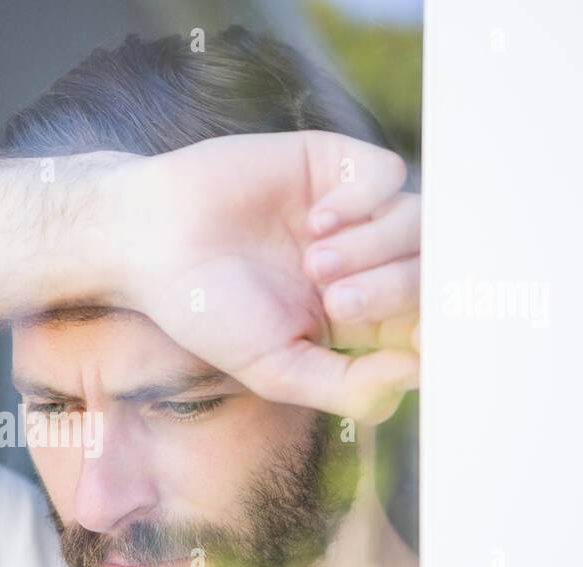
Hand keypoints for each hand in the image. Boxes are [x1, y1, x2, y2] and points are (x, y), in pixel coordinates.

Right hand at [109, 130, 419, 422]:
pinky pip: (389, 176)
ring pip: (418, 222)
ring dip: (375, 246)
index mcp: (356, 317)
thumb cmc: (202, 310)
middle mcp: (364, 262)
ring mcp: (354, 212)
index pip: (426, 320)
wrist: (148, 241)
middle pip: (430, 270)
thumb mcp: (274, 369)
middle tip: (334, 298)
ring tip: (313, 260)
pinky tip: (315, 219)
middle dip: (394, 288)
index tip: (416, 338)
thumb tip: (417, 377)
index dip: (435, 327)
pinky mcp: (335, 165)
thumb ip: (347, 386)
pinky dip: (363, 201)